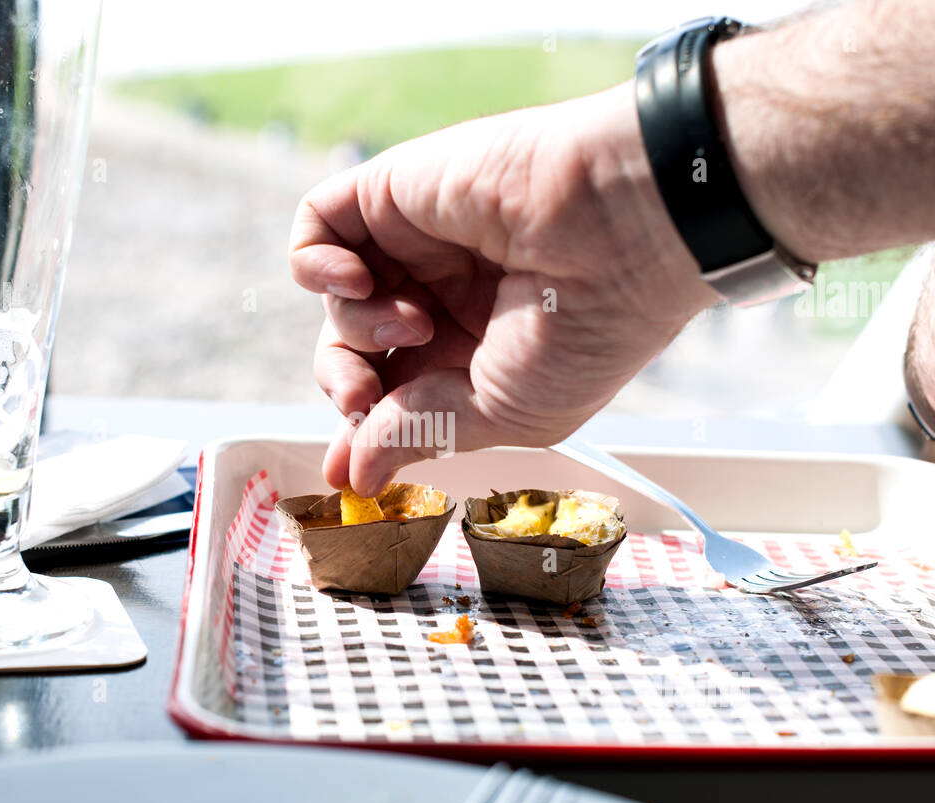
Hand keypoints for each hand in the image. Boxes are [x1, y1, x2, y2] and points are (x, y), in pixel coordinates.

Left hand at [289, 82, 715, 494]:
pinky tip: (356, 278)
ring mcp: (418, 247)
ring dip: (356, 329)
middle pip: (356, 356)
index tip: (345, 474)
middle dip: (347, 388)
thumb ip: (419, 436)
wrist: (619, 228)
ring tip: (415, 321)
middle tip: (363, 400)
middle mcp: (445, 302)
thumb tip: (358, 477)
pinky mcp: (394, 193)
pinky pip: (316, 227)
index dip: (362, 435)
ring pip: (336, 304)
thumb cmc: (586, 330)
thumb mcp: (502, 413)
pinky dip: (315, 264)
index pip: (395, 400)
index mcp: (477, 359)